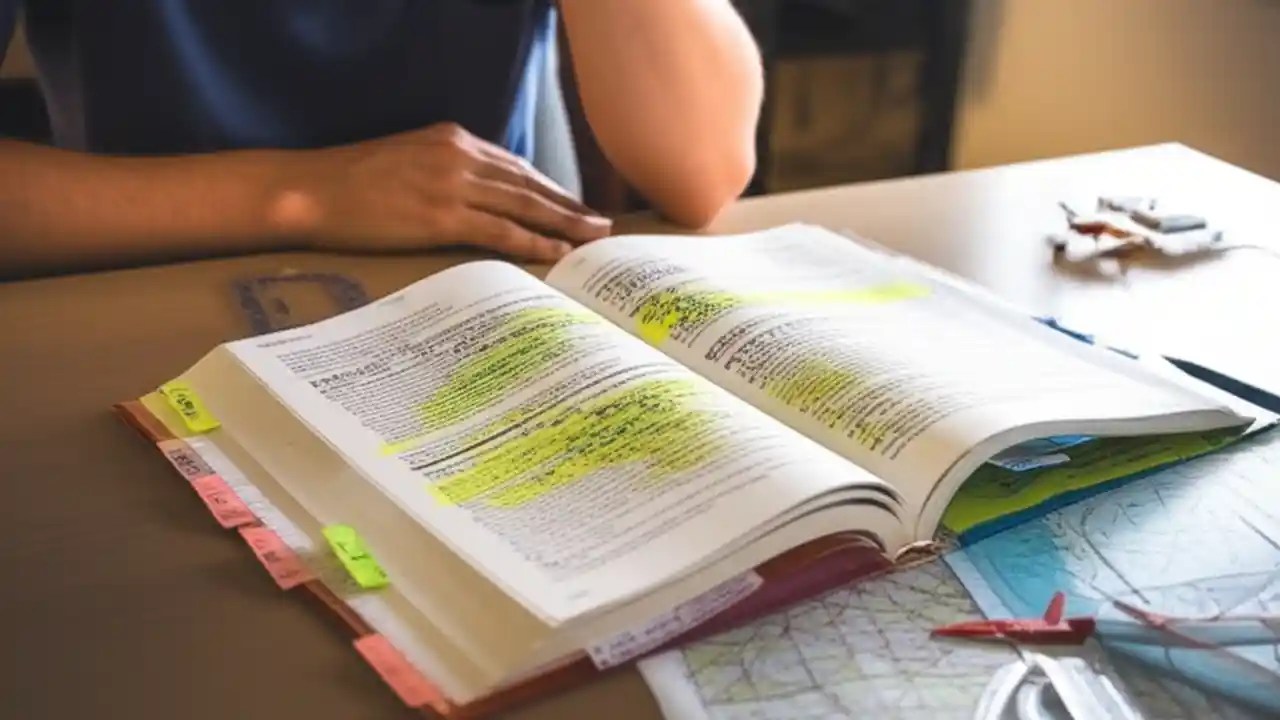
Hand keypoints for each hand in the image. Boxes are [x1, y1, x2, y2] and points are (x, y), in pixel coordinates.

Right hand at [278, 123, 611, 261]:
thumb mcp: (407, 160)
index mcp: (454, 140)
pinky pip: (502, 232)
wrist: (311, 190)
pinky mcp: (442, 216)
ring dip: (565, 224)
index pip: (516, 166)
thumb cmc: (352, 182)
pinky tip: (558, 253)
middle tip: (602, 225)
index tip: (574, 204)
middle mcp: (461, 156)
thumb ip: (446, 171)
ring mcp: (453, 185)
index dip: (550, 188)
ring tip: (593, 240)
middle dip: (570, 205)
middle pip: (531, 184)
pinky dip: (535, 242)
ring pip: (526, 206)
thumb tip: (476, 198)